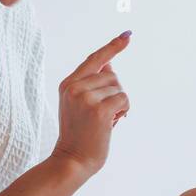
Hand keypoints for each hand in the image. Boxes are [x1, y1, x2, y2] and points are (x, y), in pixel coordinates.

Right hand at [52, 32, 130, 175]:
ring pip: (119, 88)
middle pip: (112, 76)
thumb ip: (92, 84)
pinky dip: (123, 111)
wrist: (72, 159)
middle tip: (103, 114)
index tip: (127, 36)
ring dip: (118, 104)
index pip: (94, 59)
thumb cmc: (80, 133)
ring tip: (104, 120)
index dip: (112, 47)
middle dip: (114, 93)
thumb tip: (109, 65)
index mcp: (68, 84)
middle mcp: (74, 87)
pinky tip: (112, 122)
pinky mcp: (98, 109)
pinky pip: (124, 99)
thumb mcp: (80, 104)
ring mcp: (85, 97)